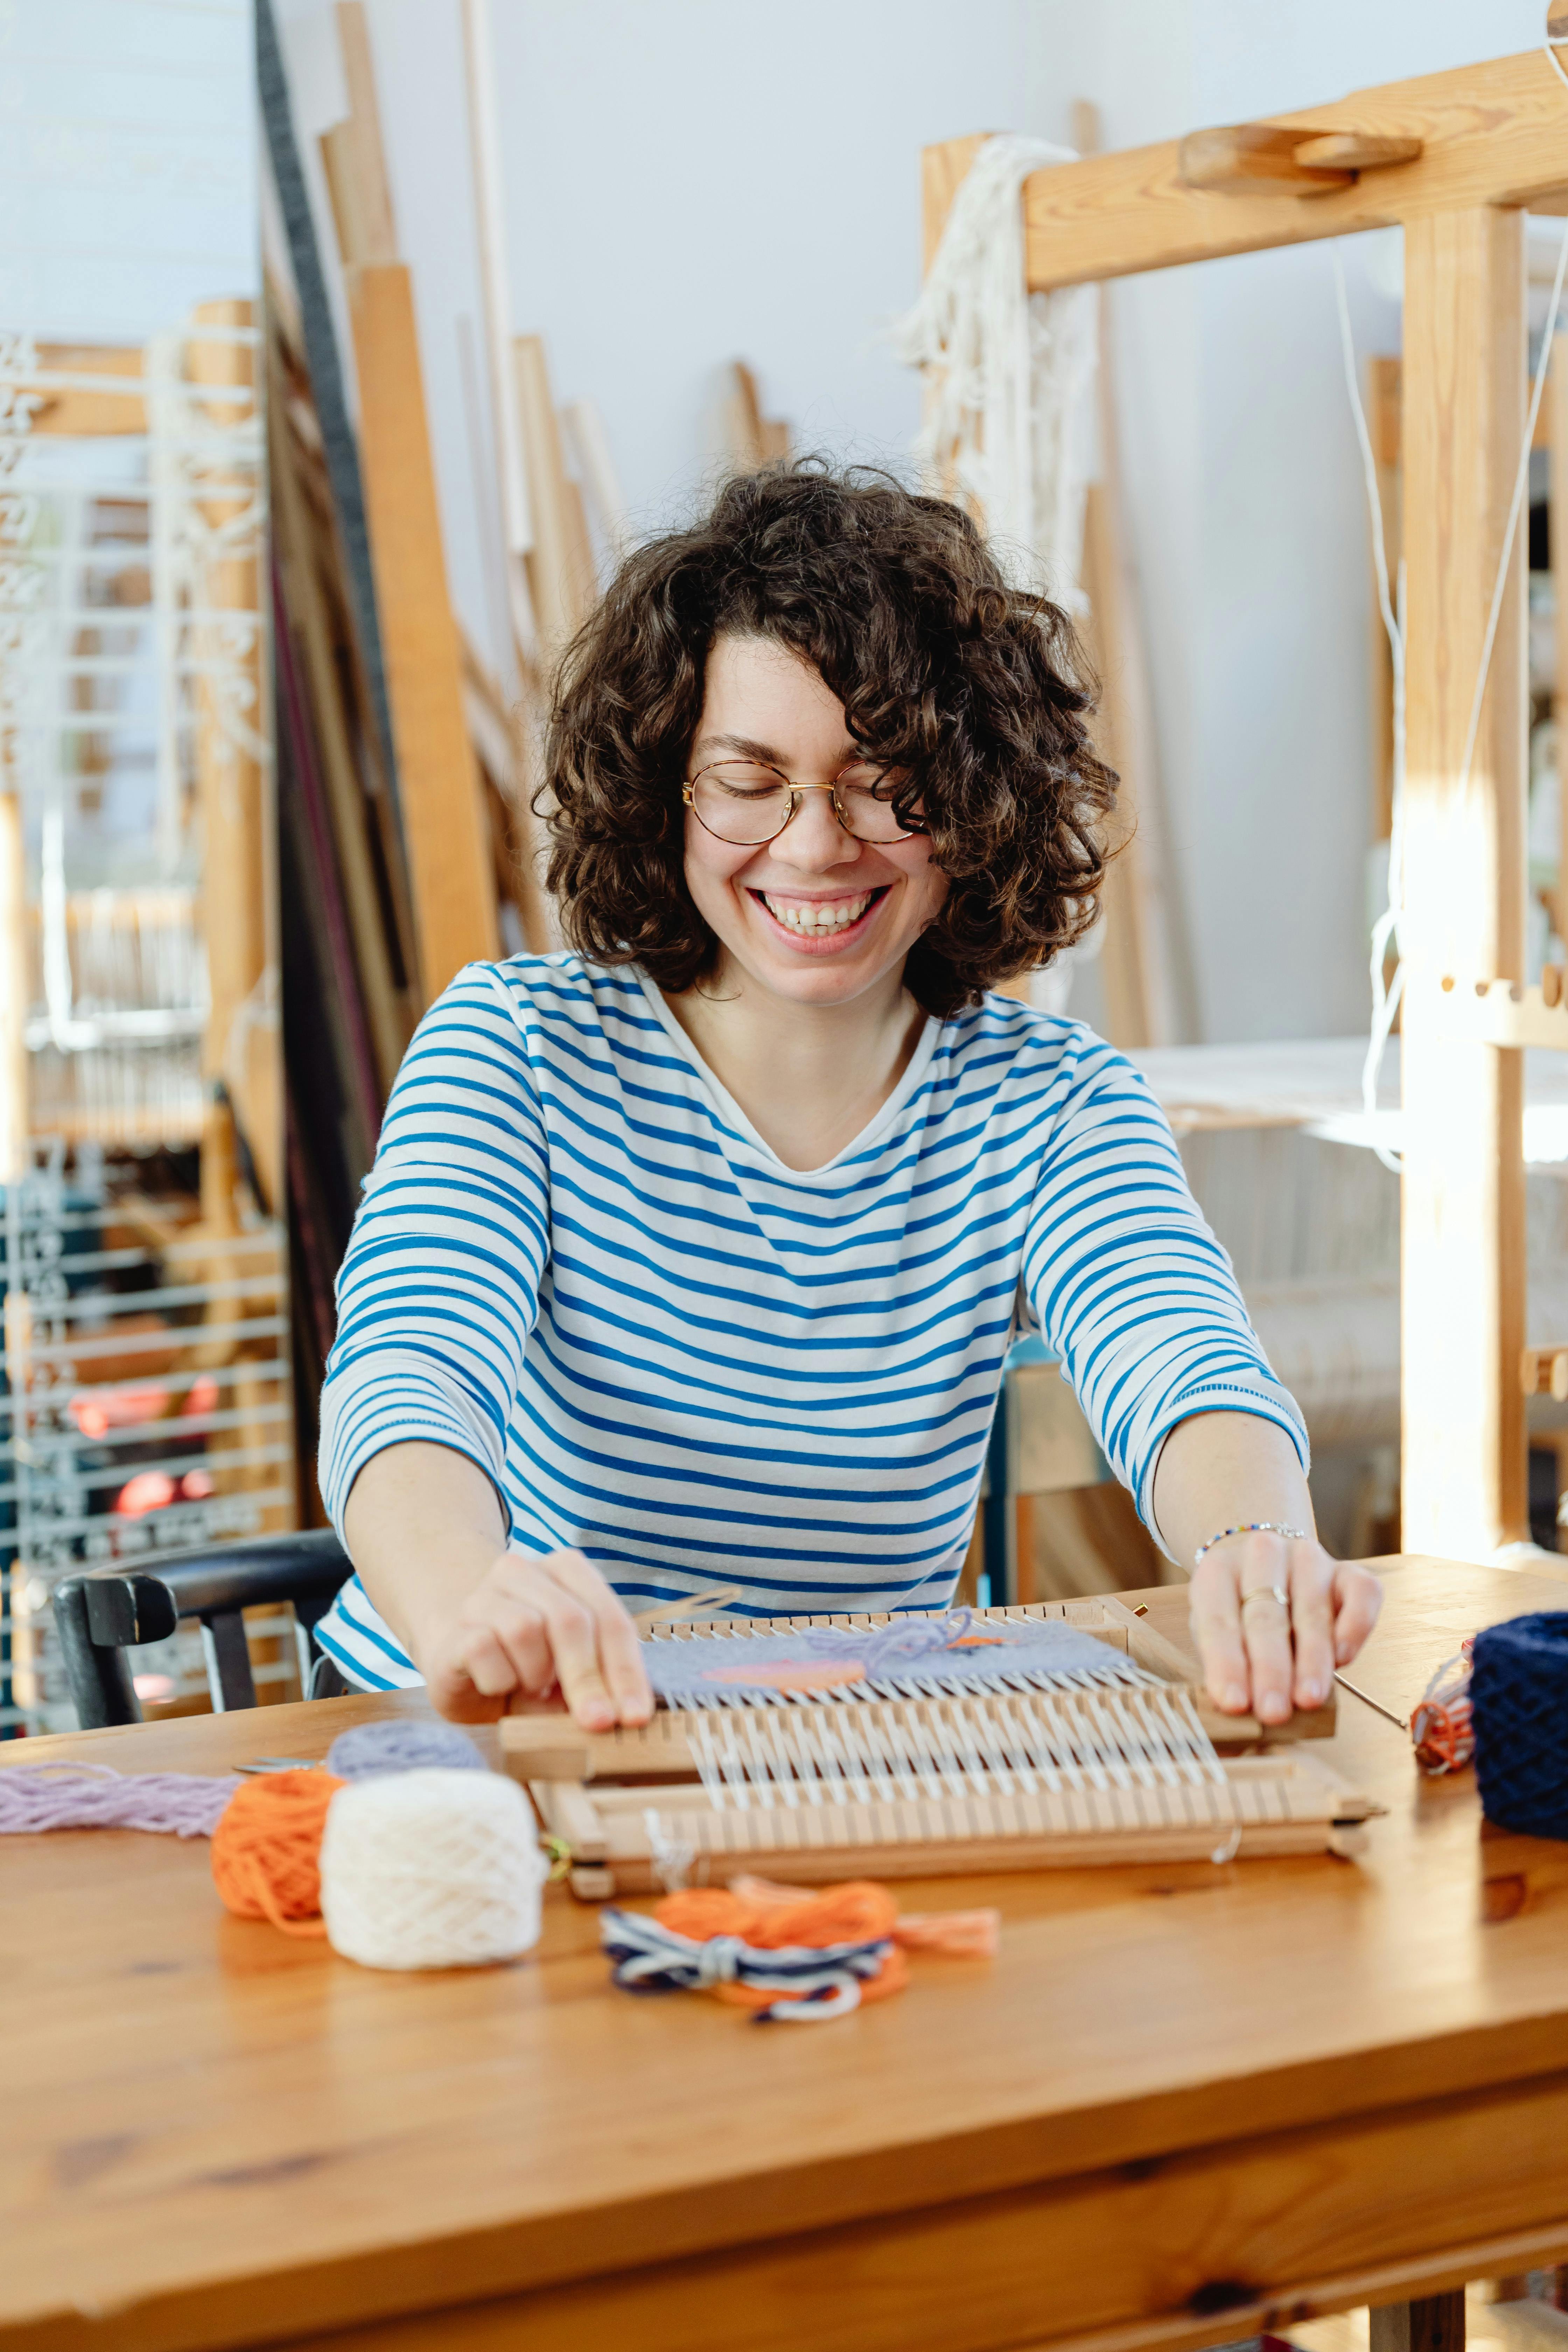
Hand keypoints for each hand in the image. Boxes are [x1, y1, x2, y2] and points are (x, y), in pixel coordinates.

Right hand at [414, 1547, 653, 1730]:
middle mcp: (525, 1571)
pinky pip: (484, 1648)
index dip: (626, 1670)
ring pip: (526, 1628)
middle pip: (571, 1620)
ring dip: (535, 1673)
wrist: (460, 1663)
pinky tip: (498, 1686)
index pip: (610, 1618)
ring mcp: (485, 1594)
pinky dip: (499, 1679)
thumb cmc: (527, 1667)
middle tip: (598, 1722)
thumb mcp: (571, 1673)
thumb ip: (599, 1682)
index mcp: (567, 1572)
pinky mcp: (457, 1625)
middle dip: (589, 1677)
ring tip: (531, 1685)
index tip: (634, 1717)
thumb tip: (625, 1715)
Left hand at [1186, 1532, 1381, 1724]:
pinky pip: (1360, 1595)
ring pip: (1313, 1610)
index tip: (1234, 1704)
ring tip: (1308, 1699)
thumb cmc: (1237, 1611)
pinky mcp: (1349, 1570)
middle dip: (1270, 1670)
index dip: (1226, 1664)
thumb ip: (1223, 1665)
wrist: (1268, 1568)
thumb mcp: (1217, 1633)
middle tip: (1273, 1711)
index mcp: (1218, 1569)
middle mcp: (1263, 1554)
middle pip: (1266, 1617)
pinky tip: (1342, 1659)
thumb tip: (1236, 1707)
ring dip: (1311, 1660)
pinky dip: (1353, 1628)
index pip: (1218, 1621)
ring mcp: (1308, 1559)